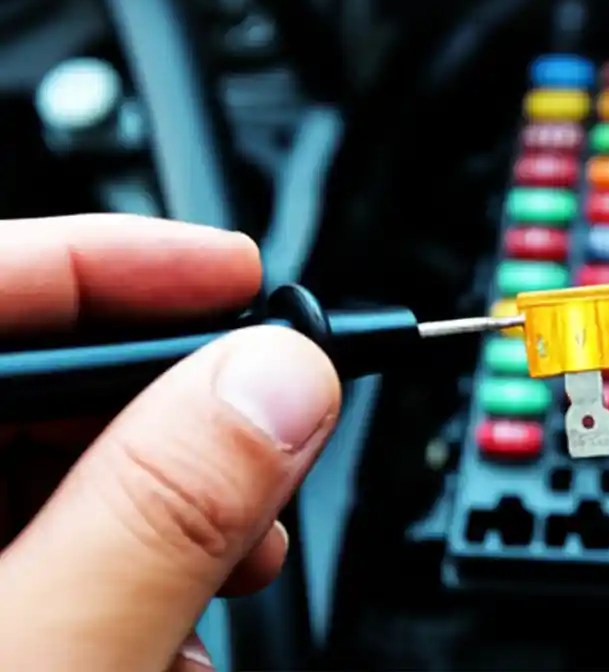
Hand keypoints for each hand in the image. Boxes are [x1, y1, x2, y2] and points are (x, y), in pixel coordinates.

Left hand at [0, 215, 340, 669]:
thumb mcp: (47, 657)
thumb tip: (279, 379)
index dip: (125, 259)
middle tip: (277, 448)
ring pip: (61, 472)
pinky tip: (175, 630)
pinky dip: (137, 575)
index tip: (245, 277)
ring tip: (240, 566)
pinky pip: (53, 555)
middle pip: (47, 382)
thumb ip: (159, 511)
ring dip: (182, 508)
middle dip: (187, 410)